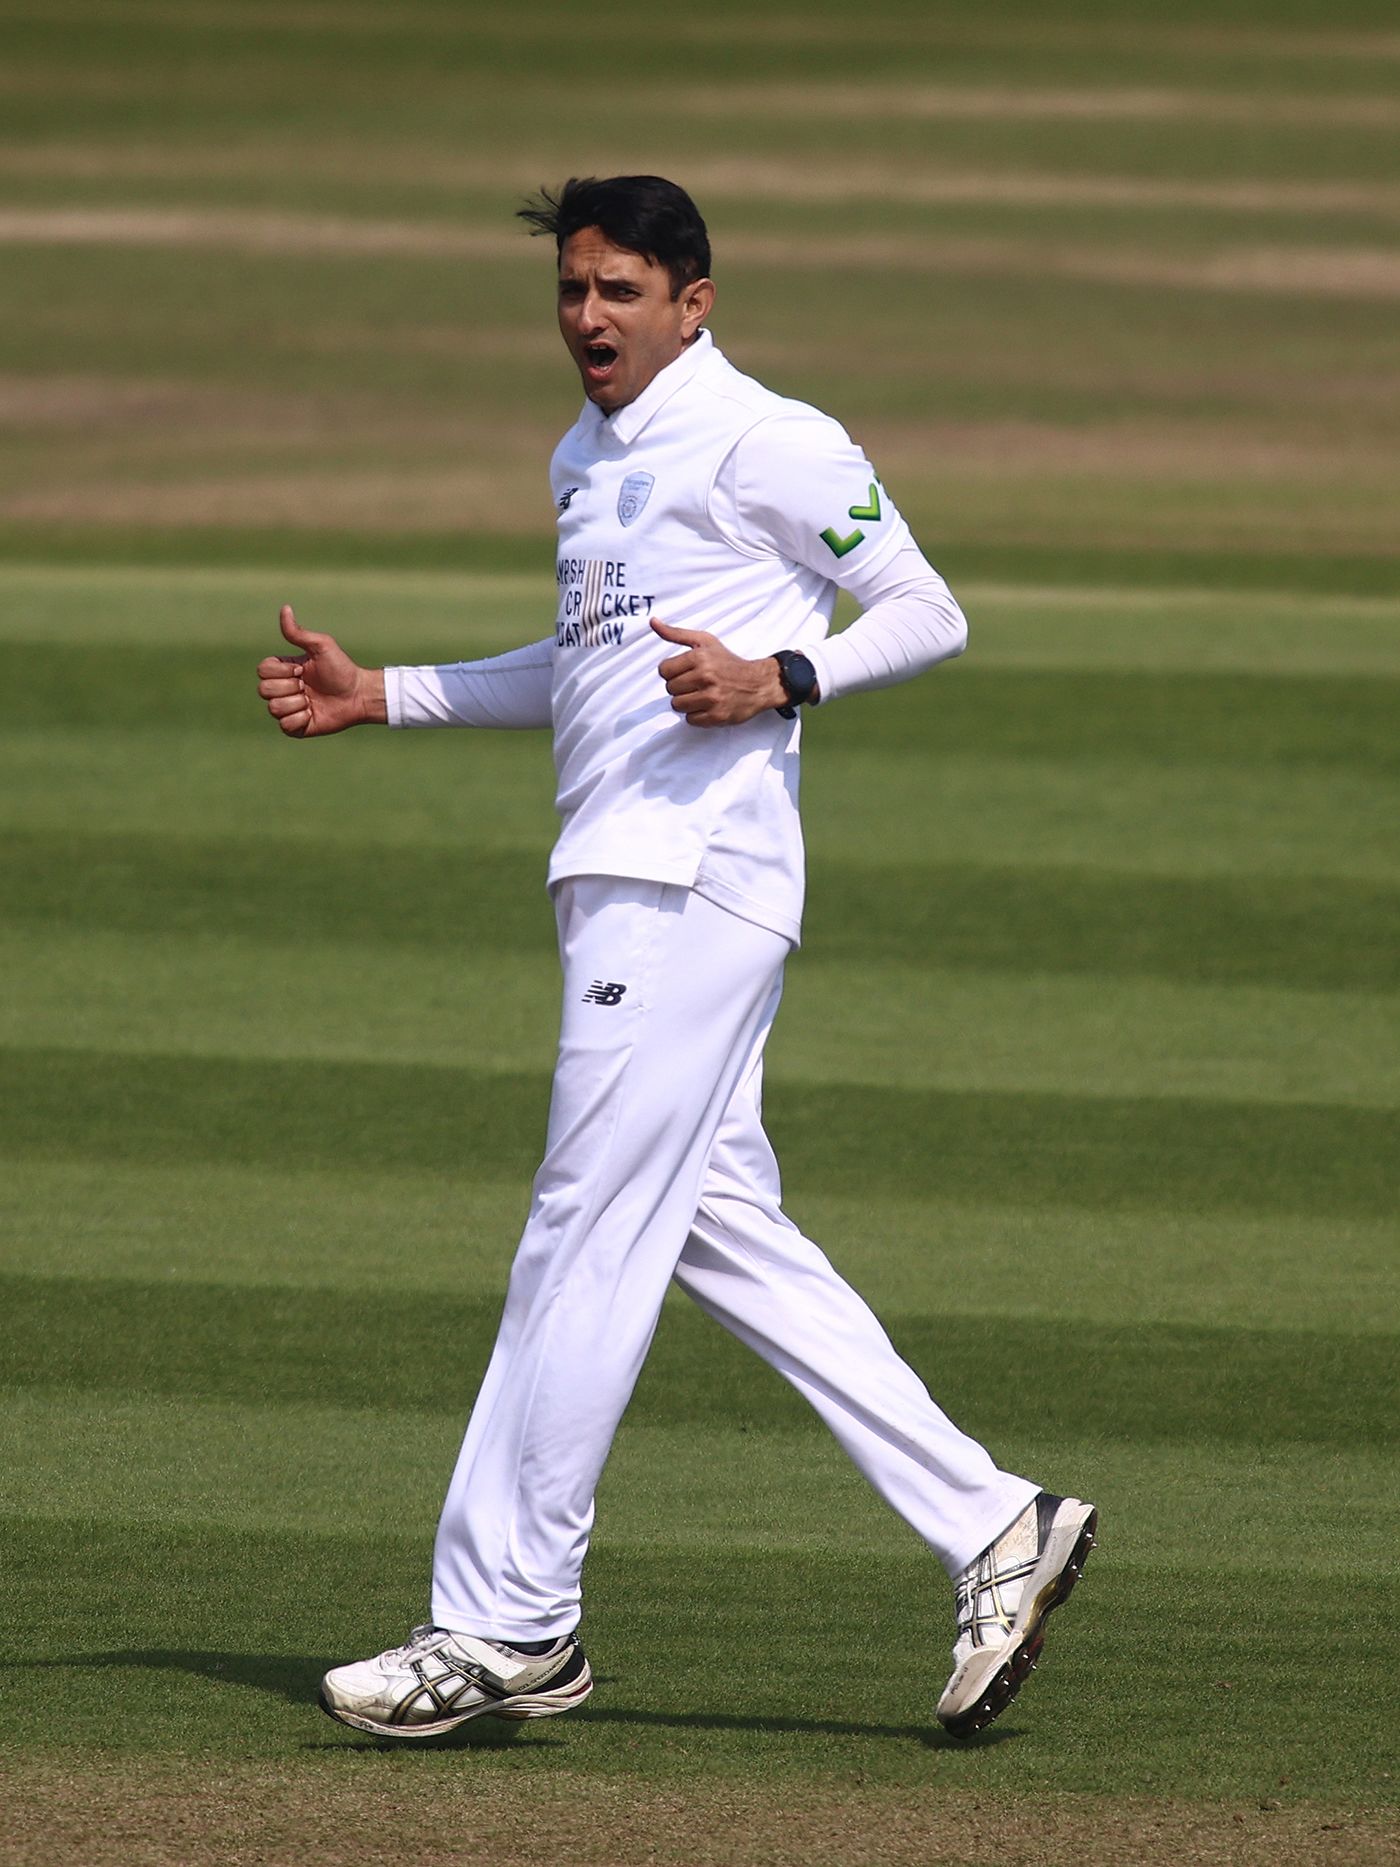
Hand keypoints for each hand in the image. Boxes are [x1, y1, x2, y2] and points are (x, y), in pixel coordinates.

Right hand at [256, 606, 384, 736]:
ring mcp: (288, 709)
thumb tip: (285, 608)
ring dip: (297, 704)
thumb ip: (298, 633)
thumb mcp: (321, 646)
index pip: (262, 670)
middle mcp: (282, 689)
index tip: (302, 670)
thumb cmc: (342, 669)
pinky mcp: (296, 728)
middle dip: (289, 687)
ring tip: (312, 701)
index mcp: (284, 670)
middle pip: (264, 690)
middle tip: (308, 686)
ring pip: (274, 709)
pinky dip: (300, 720)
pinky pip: (284, 726)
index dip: (282, 671)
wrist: (358, 695)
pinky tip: (312, 714)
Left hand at [652, 618, 787, 727]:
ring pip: (677, 705)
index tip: (685, 672)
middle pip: (670, 689)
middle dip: (680, 687)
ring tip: (701, 695)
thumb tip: (653, 622)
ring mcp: (712, 698)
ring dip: (686, 702)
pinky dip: (697, 715)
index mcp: (699, 657)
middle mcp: (705, 676)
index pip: (663, 670)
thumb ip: (676, 633)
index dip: (672, 672)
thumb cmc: (728, 662)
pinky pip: (691, 720)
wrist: (758, 683)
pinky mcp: (717, 716)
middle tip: (696, 684)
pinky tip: (708, 706)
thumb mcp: (704, 642)